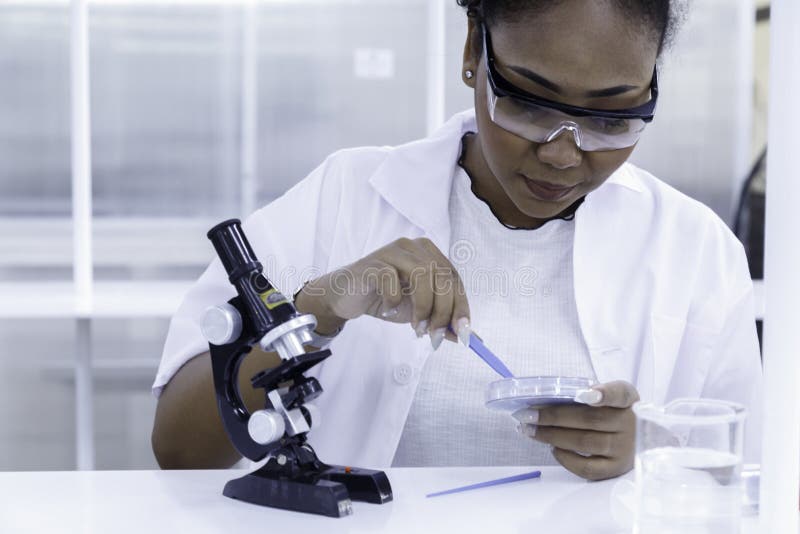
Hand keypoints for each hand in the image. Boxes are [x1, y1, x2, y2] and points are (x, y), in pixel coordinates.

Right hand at [296, 237, 470, 348]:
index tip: (463, 333)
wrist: (348, 297)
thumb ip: (441, 320)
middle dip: (443, 310)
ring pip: (422, 274)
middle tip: (435, 335)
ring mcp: (392, 252)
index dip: (461, 306)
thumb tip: (467, 336)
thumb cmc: (386, 299)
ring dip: (423, 307)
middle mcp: (414, 247)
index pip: (454, 278)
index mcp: (429, 254)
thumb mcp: (418, 312)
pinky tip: (389, 311)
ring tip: (416, 327)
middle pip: (442, 275)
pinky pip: (390, 279)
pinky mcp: (372, 263)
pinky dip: (394, 300)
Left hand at [513, 381, 639, 480]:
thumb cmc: (614, 413)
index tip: (586, 393)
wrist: (640, 439)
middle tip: (527, 414)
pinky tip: (553, 449)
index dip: (604, 393)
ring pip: (584, 442)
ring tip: (530, 430)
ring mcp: (625, 448)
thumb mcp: (609, 397)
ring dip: (552, 436)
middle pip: (589, 419)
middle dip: (553, 416)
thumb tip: (546, 400)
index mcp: (627, 399)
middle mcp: (630, 423)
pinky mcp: (616, 468)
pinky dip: (567, 459)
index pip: (619, 393)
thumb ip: (587, 394)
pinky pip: (588, 467)